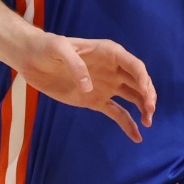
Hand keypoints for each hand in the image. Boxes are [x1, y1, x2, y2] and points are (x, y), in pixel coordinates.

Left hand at [18, 32, 156, 140]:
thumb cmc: (47, 47)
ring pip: (133, 97)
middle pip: (139, 82)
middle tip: (149, 111)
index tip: (145, 94)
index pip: (134, 65)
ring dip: (144, 108)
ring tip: (148, 122)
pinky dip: (128, 124)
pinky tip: (136, 136)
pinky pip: (117, 113)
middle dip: (148, 95)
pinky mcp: (96, 101)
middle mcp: (113, 69)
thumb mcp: (59, 48)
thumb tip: (89, 86)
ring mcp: (107, 86)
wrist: (33, 59)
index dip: (143, 79)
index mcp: (110, 53)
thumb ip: (75, 64)